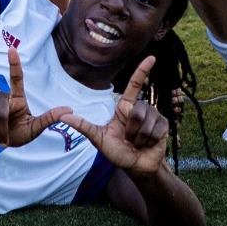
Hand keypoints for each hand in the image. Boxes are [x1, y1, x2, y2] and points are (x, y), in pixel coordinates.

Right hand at [0, 48, 70, 147]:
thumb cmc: (17, 133)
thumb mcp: (34, 129)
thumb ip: (48, 119)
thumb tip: (69, 110)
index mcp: (17, 98)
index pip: (16, 78)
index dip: (14, 64)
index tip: (12, 49)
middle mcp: (1, 95)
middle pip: (0, 113)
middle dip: (1, 131)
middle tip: (4, 141)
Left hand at [61, 56, 168, 177]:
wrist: (136, 168)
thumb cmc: (117, 152)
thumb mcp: (98, 139)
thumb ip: (83, 127)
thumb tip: (63, 117)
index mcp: (125, 108)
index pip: (135, 85)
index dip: (142, 70)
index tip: (151, 57)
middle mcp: (140, 109)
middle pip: (137, 111)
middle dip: (131, 130)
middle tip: (128, 140)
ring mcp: (154, 117)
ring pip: (147, 121)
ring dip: (140, 138)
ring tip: (138, 143)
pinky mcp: (164, 127)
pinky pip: (157, 130)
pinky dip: (150, 141)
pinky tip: (148, 145)